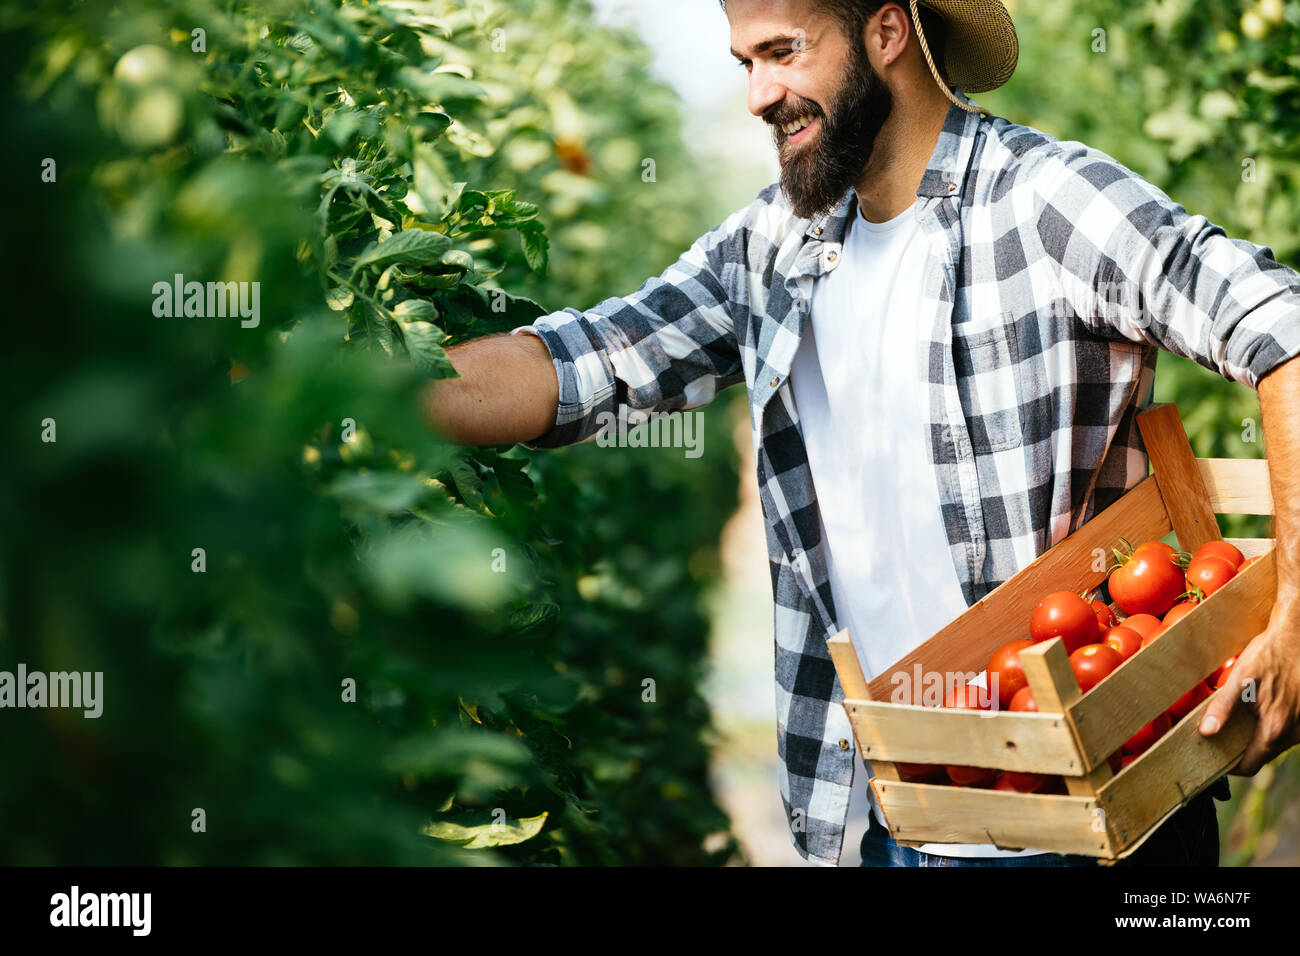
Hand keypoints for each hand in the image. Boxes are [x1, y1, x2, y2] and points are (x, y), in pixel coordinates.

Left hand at [1198, 600, 1299, 774]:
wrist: (1298, 636)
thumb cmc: (1270, 654)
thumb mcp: (1240, 678)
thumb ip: (1223, 707)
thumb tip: (1207, 732)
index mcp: (1275, 729)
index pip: (1249, 766)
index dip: (1228, 765)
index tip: (1212, 756)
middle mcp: (1293, 734)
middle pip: (1260, 755)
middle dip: (1239, 749)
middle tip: (1218, 736)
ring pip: (1273, 743)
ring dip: (1254, 736)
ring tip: (1235, 719)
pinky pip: (1284, 731)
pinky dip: (1268, 726)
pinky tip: (1256, 709)